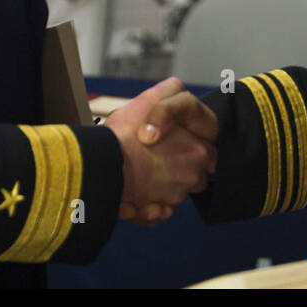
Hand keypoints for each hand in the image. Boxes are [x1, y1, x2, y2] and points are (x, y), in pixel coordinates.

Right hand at [103, 77, 215, 225]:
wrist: (99, 165)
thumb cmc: (124, 133)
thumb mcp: (151, 98)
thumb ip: (171, 92)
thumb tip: (176, 97)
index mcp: (198, 152)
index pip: (207, 154)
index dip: (191, 147)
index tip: (173, 144)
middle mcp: (191, 178)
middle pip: (193, 177)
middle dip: (178, 171)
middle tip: (155, 159)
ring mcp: (173, 197)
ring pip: (172, 194)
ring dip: (159, 188)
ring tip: (138, 174)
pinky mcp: (154, 213)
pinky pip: (156, 213)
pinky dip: (148, 209)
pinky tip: (135, 196)